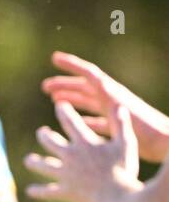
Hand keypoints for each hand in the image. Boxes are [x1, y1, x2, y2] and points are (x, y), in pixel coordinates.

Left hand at [23, 99, 142, 201]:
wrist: (119, 199)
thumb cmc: (125, 170)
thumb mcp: (126, 145)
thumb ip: (121, 125)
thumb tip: (119, 106)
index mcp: (84, 143)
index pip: (70, 122)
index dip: (63, 111)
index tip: (60, 105)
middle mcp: (70, 156)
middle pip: (49, 141)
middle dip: (44, 135)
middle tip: (43, 132)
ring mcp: (66, 174)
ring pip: (42, 165)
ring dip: (34, 161)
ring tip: (29, 160)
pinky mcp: (65, 191)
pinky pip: (47, 191)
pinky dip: (38, 191)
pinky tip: (30, 191)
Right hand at [41, 51, 168, 162]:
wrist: (163, 143)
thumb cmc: (145, 127)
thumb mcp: (122, 108)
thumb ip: (110, 93)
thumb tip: (96, 78)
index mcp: (111, 92)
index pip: (88, 73)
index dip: (71, 64)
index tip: (54, 58)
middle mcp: (111, 99)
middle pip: (83, 87)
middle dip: (64, 85)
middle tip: (44, 86)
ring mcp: (113, 113)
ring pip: (87, 103)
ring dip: (71, 99)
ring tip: (54, 100)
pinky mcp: (116, 127)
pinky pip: (95, 121)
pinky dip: (82, 119)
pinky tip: (74, 123)